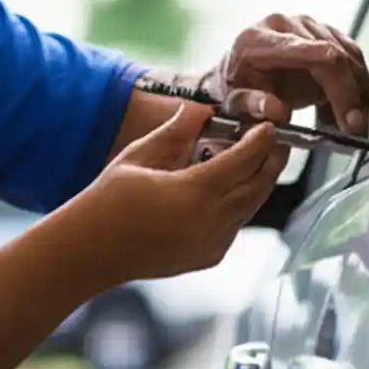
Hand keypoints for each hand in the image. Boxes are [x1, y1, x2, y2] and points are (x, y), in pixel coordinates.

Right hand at [73, 104, 287, 283]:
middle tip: (277, 143)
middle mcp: (211, 220)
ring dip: (257, 184)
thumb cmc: (108, 201)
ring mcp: (212, 243)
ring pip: (250, 208)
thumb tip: (200, 110)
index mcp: (195, 191)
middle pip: (258, 185)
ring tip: (256, 164)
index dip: (261, 141)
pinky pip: (235, 227)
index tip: (268, 127)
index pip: (244, 160)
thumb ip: (175, 132)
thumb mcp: (139, 156)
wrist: (91, 250)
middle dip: (272, 162)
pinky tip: (229, 192)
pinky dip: (239, 207)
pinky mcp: (207, 257)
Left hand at [202, 13, 368, 132]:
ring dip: (357, 94)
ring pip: (350, 57)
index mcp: (260, 39)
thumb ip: (250, 105)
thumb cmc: (231, 88)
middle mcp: (286, 25)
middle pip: (338, 56)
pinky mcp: (321, 32)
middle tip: (355, 130)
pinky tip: (345, 112)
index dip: (340, 87)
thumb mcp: (231, 103)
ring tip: (351, 126)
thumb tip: (277, 111)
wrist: (231, 72)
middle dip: (351, 97)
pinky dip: (354, 87)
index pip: (317, 53)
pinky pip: (350, 58)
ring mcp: (306, 25)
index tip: (349, 120)